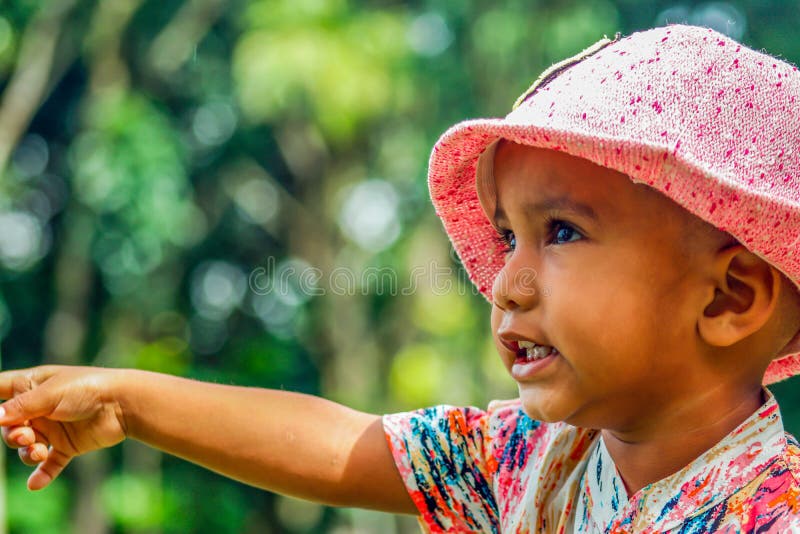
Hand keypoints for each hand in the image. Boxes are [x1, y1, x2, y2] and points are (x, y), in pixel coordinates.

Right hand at [0, 365, 127, 489]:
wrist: (123, 403)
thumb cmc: (87, 388)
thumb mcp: (50, 393)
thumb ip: (21, 406)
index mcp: (32, 386)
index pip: (1, 388)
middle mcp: (40, 408)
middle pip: (10, 427)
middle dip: (13, 435)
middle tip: (26, 437)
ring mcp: (54, 427)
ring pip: (27, 448)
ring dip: (28, 453)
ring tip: (39, 453)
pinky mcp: (68, 445)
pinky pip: (50, 464)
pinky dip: (43, 474)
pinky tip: (36, 484)